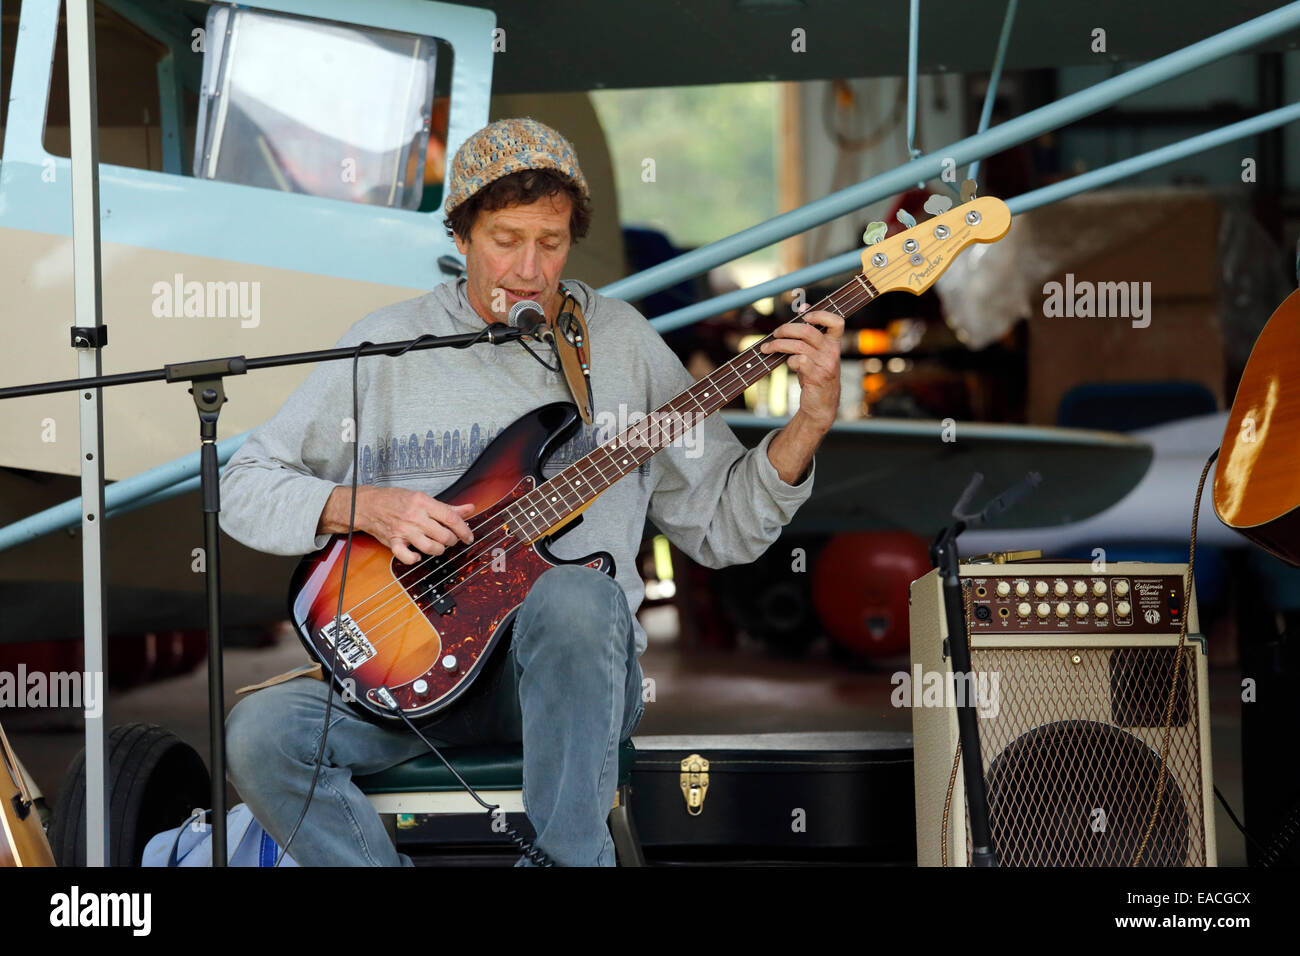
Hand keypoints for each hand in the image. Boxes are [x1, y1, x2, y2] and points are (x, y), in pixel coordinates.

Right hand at [323, 486, 475, 564]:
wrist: (369, 505)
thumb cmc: (396, 500)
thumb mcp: (423, 498)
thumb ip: (448, 507)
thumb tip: (470, 509)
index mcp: (423, 503)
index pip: (451, 518)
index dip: (464, 529)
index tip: (468, 536)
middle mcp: (414, 517)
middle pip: (443, 535)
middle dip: (452, 540)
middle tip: (450, 539)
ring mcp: (404, 530)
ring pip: (430, 547)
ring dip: (439, 549)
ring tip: (438, 546)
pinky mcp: (393, 542)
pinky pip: (405, 556)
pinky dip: (414, 559)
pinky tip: (417, 555)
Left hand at [759, 304, 842, 429]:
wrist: (821, 405)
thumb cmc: (816, 375)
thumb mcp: (816, 355)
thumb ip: (810, 336)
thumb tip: (801, 309)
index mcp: (834, 344)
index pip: (836, 322)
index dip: (820, 314)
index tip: (803, 315)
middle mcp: (832, 353)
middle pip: (808, 331)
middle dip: (786, 329)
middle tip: (775, 333)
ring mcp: (825, 365)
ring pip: (798, 346)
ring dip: (778, 345)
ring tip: (767, 348)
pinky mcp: (816, 376)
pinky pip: (797, 361)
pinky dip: (788, 360)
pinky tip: (786, 364)